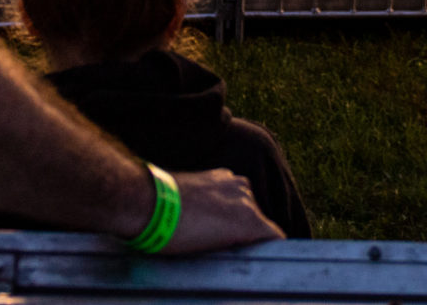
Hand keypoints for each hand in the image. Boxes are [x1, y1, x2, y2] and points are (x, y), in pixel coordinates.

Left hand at [161, 169, 282, 253]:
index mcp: (249, 219)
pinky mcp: (218, 173)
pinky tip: (207, 209)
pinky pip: (231, 191)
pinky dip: (226, 199)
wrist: (151, 203)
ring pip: (246, 203)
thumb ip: (237, 243)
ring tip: (214, 225)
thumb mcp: (212, 249)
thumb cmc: (178, 234)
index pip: (275, 236)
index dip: (269, 246)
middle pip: (259, 219)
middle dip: (249, 230)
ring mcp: (233, 181)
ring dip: (237, 213)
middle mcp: (246, 196)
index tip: (260, 253)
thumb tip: (243, 243)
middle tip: (229, 243)